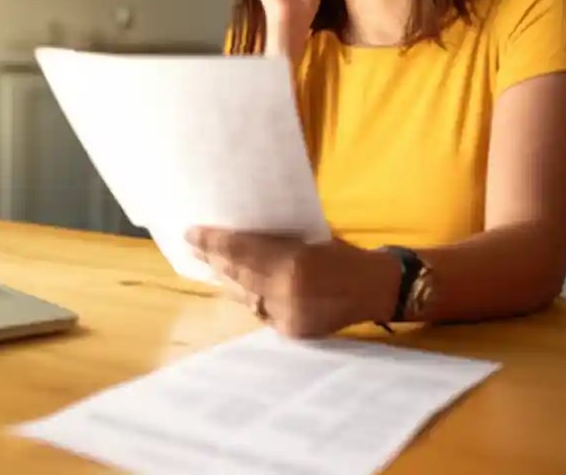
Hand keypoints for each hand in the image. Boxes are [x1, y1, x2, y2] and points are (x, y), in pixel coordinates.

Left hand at [186, 226, 399, 337]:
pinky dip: (249, 297)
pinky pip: (260, 312)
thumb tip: (239, 238)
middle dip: (213, 260)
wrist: (374, 289)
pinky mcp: (290, 331)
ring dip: (226, 280)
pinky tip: (238, 287)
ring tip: (210, 264)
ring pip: (244, 295)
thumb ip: (276, 244)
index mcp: (292, 263)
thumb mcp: (308, 239)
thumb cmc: (343, 255)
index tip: (190, 233)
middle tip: (193, 245)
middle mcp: (284, 293)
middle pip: (237, 274)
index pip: (240, 251)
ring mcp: (286, 316)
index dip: (213, 242)